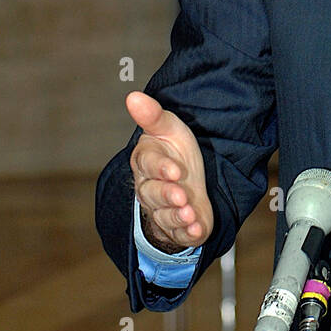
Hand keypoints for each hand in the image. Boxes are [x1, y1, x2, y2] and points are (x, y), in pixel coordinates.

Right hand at [127, 91, 213, 252]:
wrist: (186, 180)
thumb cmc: (174, 151)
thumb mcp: (169, 129)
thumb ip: (152, 116)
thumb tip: (133, 96)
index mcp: (146, 162)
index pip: (148, 165)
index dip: (161, 168)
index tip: (175, 169)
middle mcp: (150, 188)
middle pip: (153, 194)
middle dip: (168, 195)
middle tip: (182, 195)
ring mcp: (163, 209)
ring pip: (165, 215)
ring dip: (177, 216)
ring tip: (190, 213)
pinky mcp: (177, 226)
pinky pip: (179, 234)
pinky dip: (187, 234)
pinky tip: (197, 230)